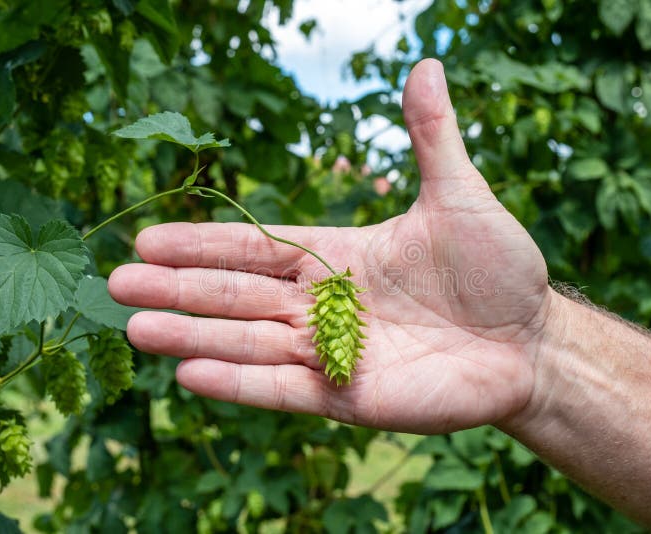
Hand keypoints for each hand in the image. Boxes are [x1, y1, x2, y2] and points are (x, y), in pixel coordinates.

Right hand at [108, 59, 552, 433]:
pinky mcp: (351, 398)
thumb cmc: (501, 268)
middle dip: (179, 290)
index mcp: (339, 257)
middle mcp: (325, 306)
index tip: (150, 240)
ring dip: (193, 337)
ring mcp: (335, 355)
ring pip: (250, 344)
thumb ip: (431, 137)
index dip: (204, 245)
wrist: (533, 342)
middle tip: (116, 284)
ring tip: (137, 329)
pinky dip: (241, 383)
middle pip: (238, 296)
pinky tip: (191, 375)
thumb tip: (426, 64)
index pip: (256, 248)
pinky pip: (286, 391)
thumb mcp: (460, 196)